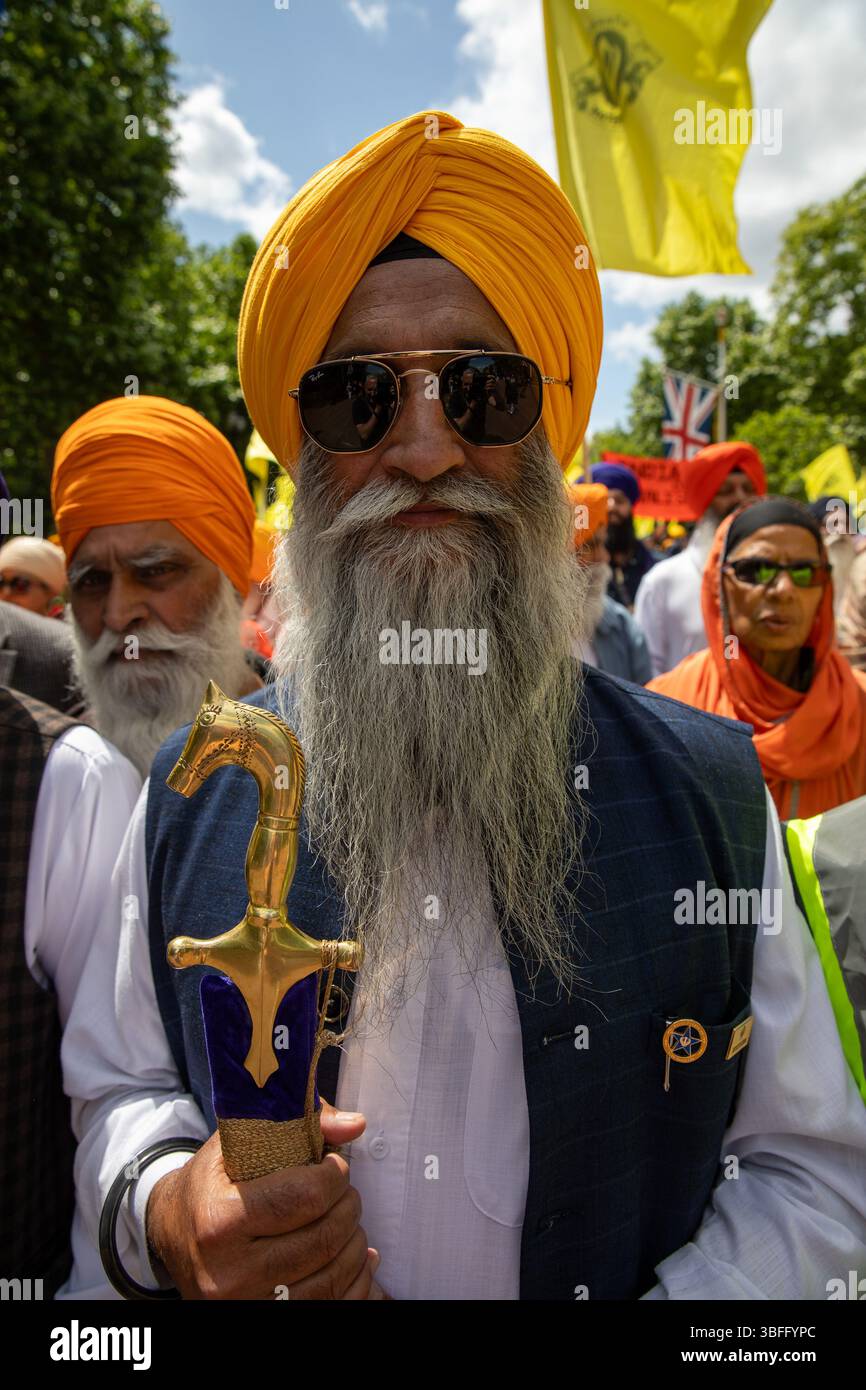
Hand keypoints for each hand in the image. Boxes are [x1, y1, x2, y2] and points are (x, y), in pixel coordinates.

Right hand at [146, 1104, 375, 1299]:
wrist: (171, 1234)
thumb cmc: (209, 1183)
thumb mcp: (236, 1143)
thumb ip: (298, 1125)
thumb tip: (355, 1126)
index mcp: (220, 1219)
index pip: (303, 1197)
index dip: (334, 1177)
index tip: (335, 1166)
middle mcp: (229, 1271)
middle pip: (322, 1239)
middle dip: (348, 1208)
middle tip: (345, 1193)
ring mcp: (246, 1302)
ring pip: (332, 1277)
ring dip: (355, 1243)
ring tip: (348, 1221)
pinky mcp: (260, 1318)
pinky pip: (329, 1305)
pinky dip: (355, 1281)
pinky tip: (357, 1259)